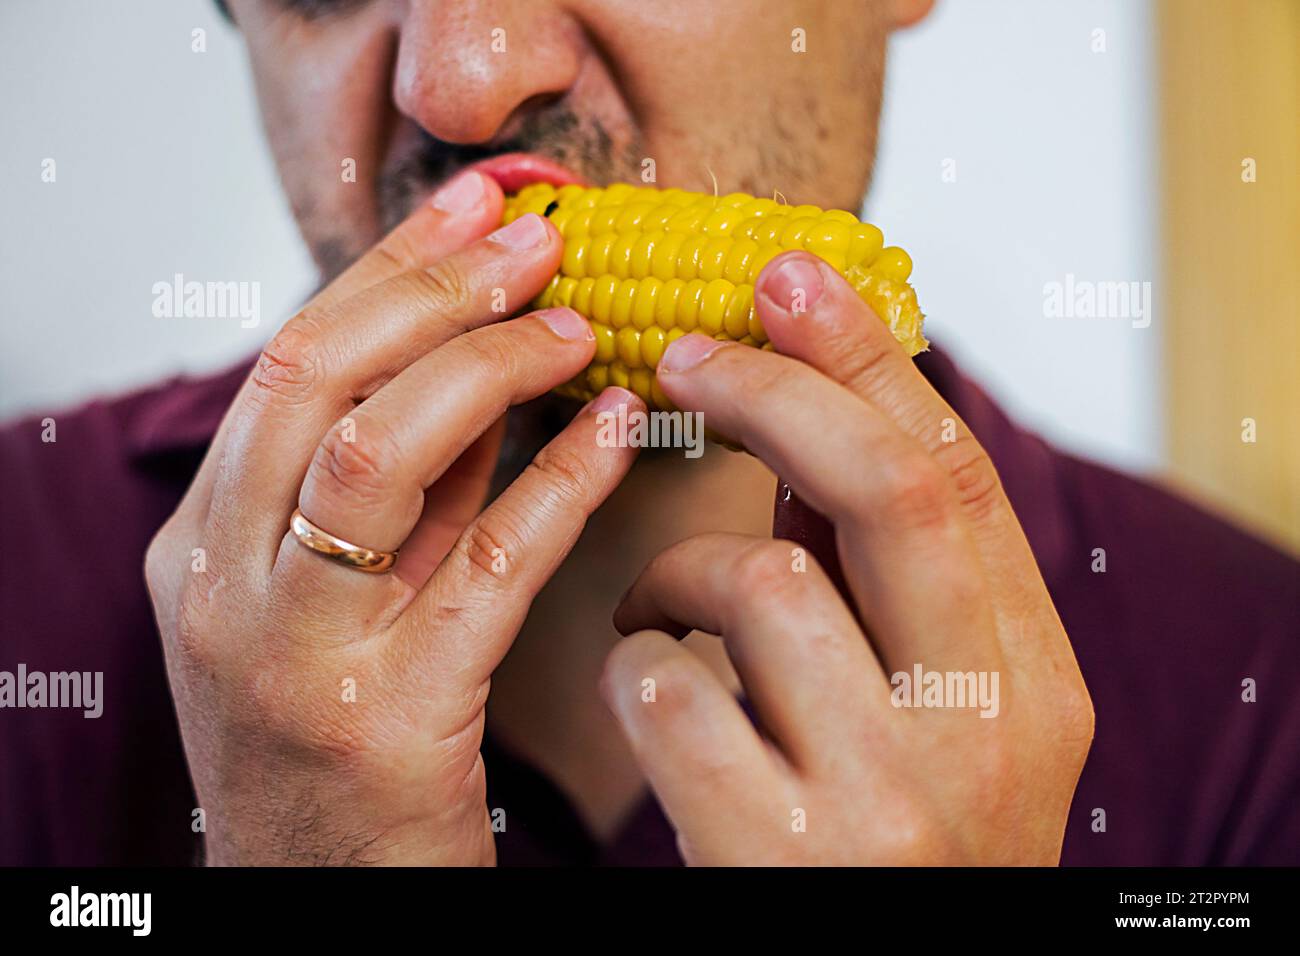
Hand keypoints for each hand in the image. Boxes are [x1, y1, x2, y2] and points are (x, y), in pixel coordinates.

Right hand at [145, 170, 642, 864]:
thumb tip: (480, 364)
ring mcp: (295, 651)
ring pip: (382, 454)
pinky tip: (617, 430)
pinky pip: (486, 567)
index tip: (475, 204)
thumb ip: (392, 496)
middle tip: (536, 237)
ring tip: (576, 326)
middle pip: (319, 378)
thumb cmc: (337, 744)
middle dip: (434, 288)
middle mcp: (225, 584)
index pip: (291, 361)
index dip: (390, 269)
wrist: (320, 904)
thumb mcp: (331, 601)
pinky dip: (558, 481)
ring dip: (490, 368)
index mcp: (204, 542)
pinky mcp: (387, 717)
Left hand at [601, 251, 1093, 864]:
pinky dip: (635, 668)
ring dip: (681, 575)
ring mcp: (889, 796)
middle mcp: (985, 729)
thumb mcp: (926, 707)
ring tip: (669, 617)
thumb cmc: (875, 829)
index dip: (869, 360)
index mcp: (1032, 676)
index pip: (958, 475)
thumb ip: (882, 581)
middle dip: (785, 392)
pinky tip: (650, 700)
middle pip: (897, 492)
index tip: (793, 274)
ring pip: (760, 583)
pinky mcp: (782, 854)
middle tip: (697, 349)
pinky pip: (667, 689)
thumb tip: (806, 418)